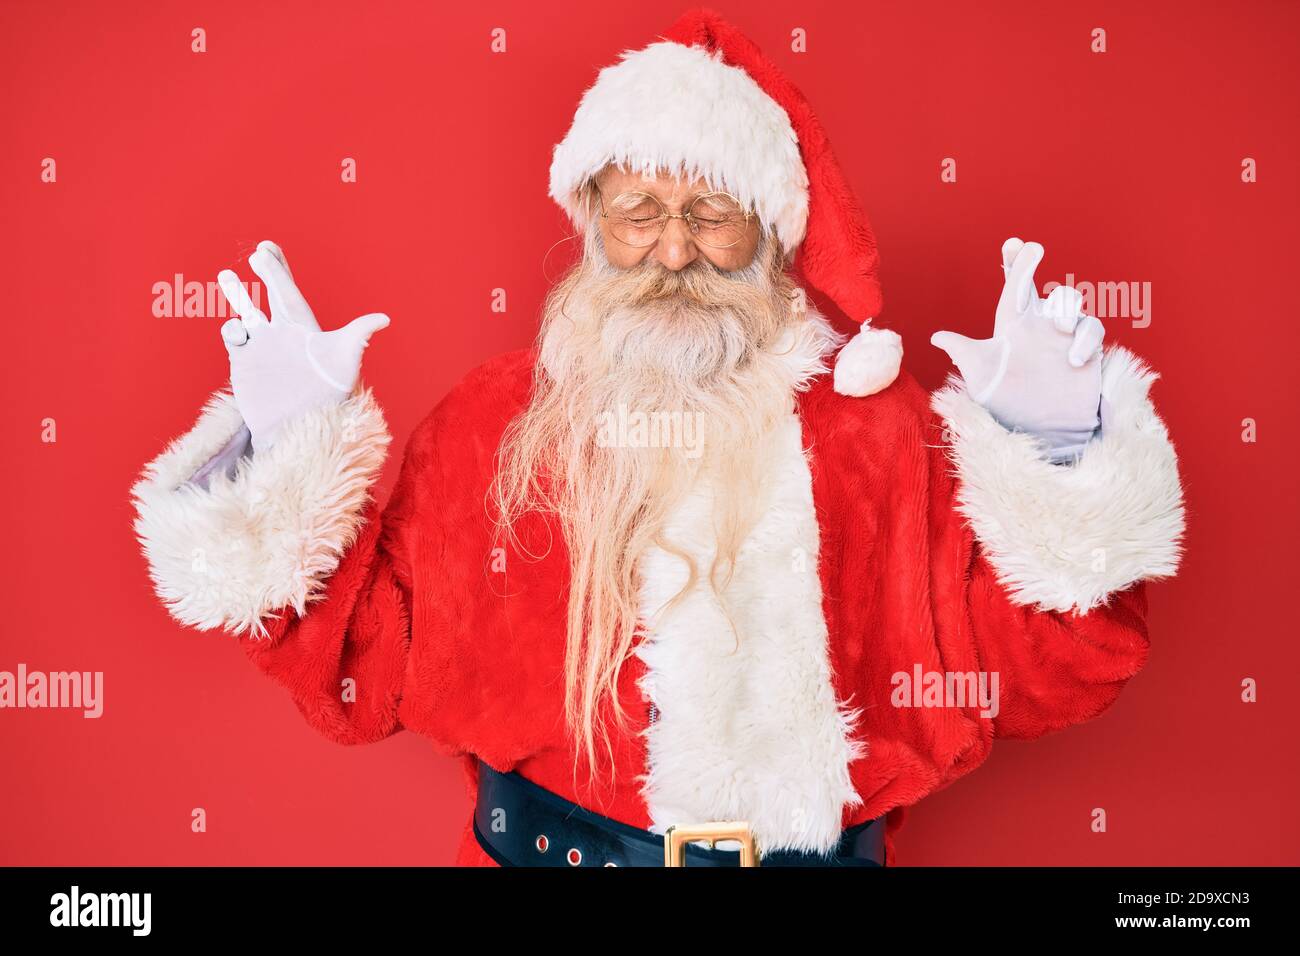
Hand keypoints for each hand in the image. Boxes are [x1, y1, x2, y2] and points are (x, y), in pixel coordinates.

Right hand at [217, 240, 389, 452]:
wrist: (300, 427)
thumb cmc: (326, 397)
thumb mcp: (345, 363)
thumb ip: (358, 336)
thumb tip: (384, 318)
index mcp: (304, 329)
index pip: (289, 292)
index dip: (279, 269)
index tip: (267, 247)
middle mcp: (281, 334)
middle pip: (270, 295)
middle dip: (265, 274)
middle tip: (257, 252)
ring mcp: (261, 347)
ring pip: (246, 312)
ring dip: (237, 295)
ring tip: (226, 276)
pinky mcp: (244, 362)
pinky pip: (234, 337)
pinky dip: (231, 329)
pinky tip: (238, 329)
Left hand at [930, 238, 1103, 459]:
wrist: (1036, 430)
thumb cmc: (1005, 400)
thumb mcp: (981, 376)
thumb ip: (964, 352)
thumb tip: (936, 336)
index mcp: (1013, 325)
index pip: (1014, 288)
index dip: (1015, 264)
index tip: (1013, 243)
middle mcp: (1039, 325)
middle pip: (1042, 288)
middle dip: (1037, 270)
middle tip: (1031, 251)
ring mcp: (1065, 336)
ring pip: (1070, 302)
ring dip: (1065, 306)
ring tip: (1057, 325)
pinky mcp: (1086, 351)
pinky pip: (1091, 331)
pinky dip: (1085, 340)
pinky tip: (1073, 359)